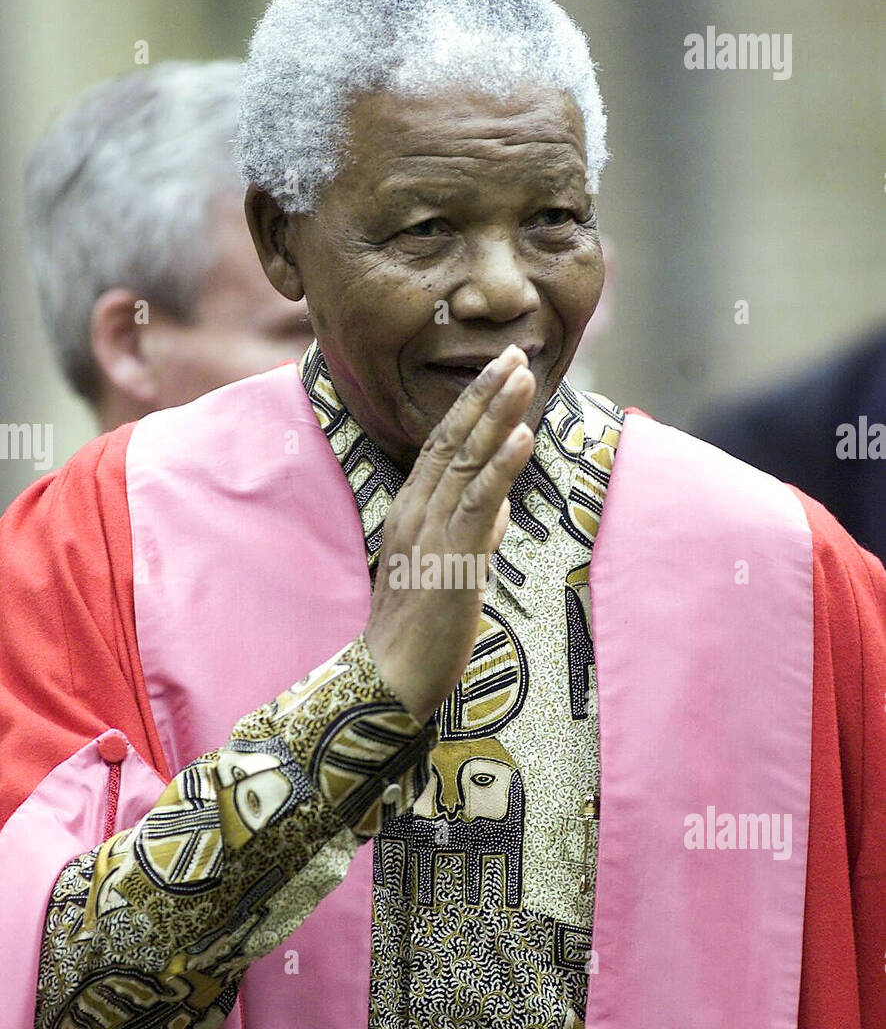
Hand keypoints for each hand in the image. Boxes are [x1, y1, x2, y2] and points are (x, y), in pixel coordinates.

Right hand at [364, 345, 535, 723]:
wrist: (391, 675)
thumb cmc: (420, 629)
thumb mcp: (449, 570)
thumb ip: (472, 534)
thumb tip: (499, 508)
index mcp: (415, 511)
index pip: (444, 445)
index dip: (472, 405)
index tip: (499, 370)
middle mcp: (419, 510)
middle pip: (454, 439)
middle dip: (486, 393)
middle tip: (514, 353)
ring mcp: (433, 531)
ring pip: (467, 460)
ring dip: (497, 414)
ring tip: (522, 375)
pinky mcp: (453, 557)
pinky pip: (478, 503)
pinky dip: (501, 467)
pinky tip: (521, 437)